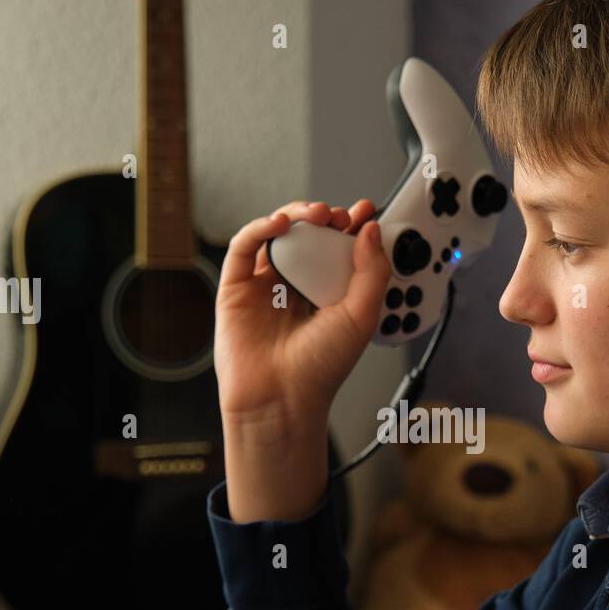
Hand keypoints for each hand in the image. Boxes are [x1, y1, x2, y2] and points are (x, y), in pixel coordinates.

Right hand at [214, 199, 389, 437]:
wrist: (283, 398)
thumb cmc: (321, 368)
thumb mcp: (362, 316)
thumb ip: (372, 272)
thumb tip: (370, 230)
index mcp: (327, 294)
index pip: (338, 250)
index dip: (351, 227)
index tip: (366, 211)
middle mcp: (296, 288)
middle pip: (308, 237)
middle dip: (325, 218)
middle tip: (338, 215)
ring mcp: (265, 286)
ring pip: (277, 236)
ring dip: (296, 215)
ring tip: (316, 215)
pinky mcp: (236, 288)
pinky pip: (243, 247)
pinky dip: (260, 227)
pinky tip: (281, 224)